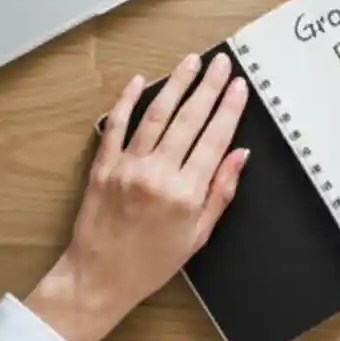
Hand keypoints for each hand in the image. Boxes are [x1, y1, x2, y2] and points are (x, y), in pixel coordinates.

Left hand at [25, 53, 250, 340]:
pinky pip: (116, 125)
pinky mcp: (103, 166)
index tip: (239, 86)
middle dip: (209, 87)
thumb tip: (240, 155)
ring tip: (191, 62)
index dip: (229, 108)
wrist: (99, 278)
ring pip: (156, 114)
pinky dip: (127, 99)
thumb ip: (221, 191)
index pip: (215, 139)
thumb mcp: (198, 234)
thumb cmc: (150, 262)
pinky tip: (140, 80)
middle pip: (189, 119)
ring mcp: (128, 167)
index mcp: (186, 193)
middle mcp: (158, 175)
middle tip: (221, 63)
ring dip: (176, 84)